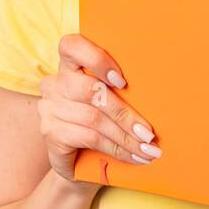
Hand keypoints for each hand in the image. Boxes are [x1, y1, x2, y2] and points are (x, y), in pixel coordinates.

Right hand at [37, 33, 162, 187]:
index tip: (123, 81)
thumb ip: (120, 89)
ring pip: (94, 119)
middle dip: (125, 113)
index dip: (97, 59)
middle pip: (91, 90)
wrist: (80, 162)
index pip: (71, 46)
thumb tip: (158, 95)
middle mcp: (55, 84)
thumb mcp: (110, 101)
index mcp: (70, 66)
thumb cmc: (102, 123)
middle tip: (149, 133)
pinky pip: (89, 138)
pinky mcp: (50, 133)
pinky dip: (115, 149)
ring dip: (126, 137)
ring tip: (148, 149)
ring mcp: (50, 109)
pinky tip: (132, 156)